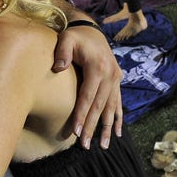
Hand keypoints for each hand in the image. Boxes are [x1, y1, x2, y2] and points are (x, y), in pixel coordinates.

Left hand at [53, 25, 122, 148]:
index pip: (88, 96)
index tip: (77, 131)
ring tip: (103, 146)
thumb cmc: (75, 37)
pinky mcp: (117, 81)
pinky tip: (116, 133)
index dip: (82, 114)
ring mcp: (116, 78)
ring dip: (106, 128)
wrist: (92, 30)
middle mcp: (110, 74)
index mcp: (98, 67)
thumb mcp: (66, 39)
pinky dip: (118, 119)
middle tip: (85, 145)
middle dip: (93, 126)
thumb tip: (58, 68)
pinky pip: (118, 103)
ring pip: (111, 108)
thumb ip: (62, 52)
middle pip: (100, 106)